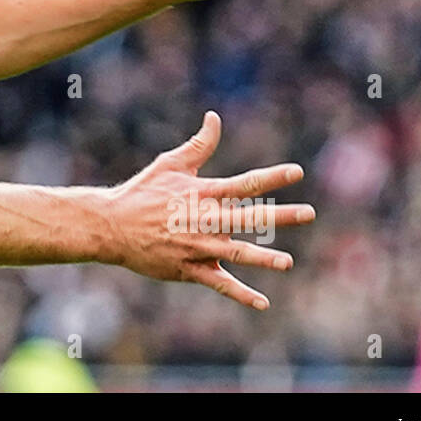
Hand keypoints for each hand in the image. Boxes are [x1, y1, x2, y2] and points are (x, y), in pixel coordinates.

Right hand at [101, 111, 315, 308]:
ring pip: (236, 253)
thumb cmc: (142, 192)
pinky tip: (262, 303)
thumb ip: (199, 144)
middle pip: (248, 217)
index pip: (244, 183)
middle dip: (280, 216)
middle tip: (309, 213)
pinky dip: (240, 294)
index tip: (297, 172)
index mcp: (202, 193)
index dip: (272, 177)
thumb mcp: (170, 164)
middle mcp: (203, 220)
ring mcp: (196, 246)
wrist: (112, 226)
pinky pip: (218, 283)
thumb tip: (215, 117)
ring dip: (263, 258)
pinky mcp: (188, 269)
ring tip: (287, 263)